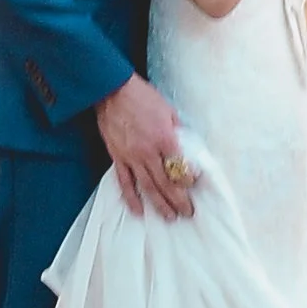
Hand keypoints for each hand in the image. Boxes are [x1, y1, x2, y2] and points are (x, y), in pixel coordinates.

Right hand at [97, 70, 192, 219]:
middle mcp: (149, 151)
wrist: (112, 90)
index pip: (180, 167)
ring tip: (170, 217)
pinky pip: (125, 182)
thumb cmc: (142, 96)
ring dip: (160, 204)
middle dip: (179, 200)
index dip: (189, 180)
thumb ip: (177, 130)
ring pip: (148, 187)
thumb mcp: (168, 110)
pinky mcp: (118, 157)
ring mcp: (131, 157)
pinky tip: (138, 210)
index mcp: (164, 138)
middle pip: (166, 183)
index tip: (194, 185)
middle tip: (188, 212)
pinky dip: (131, 198)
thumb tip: (185, 145)